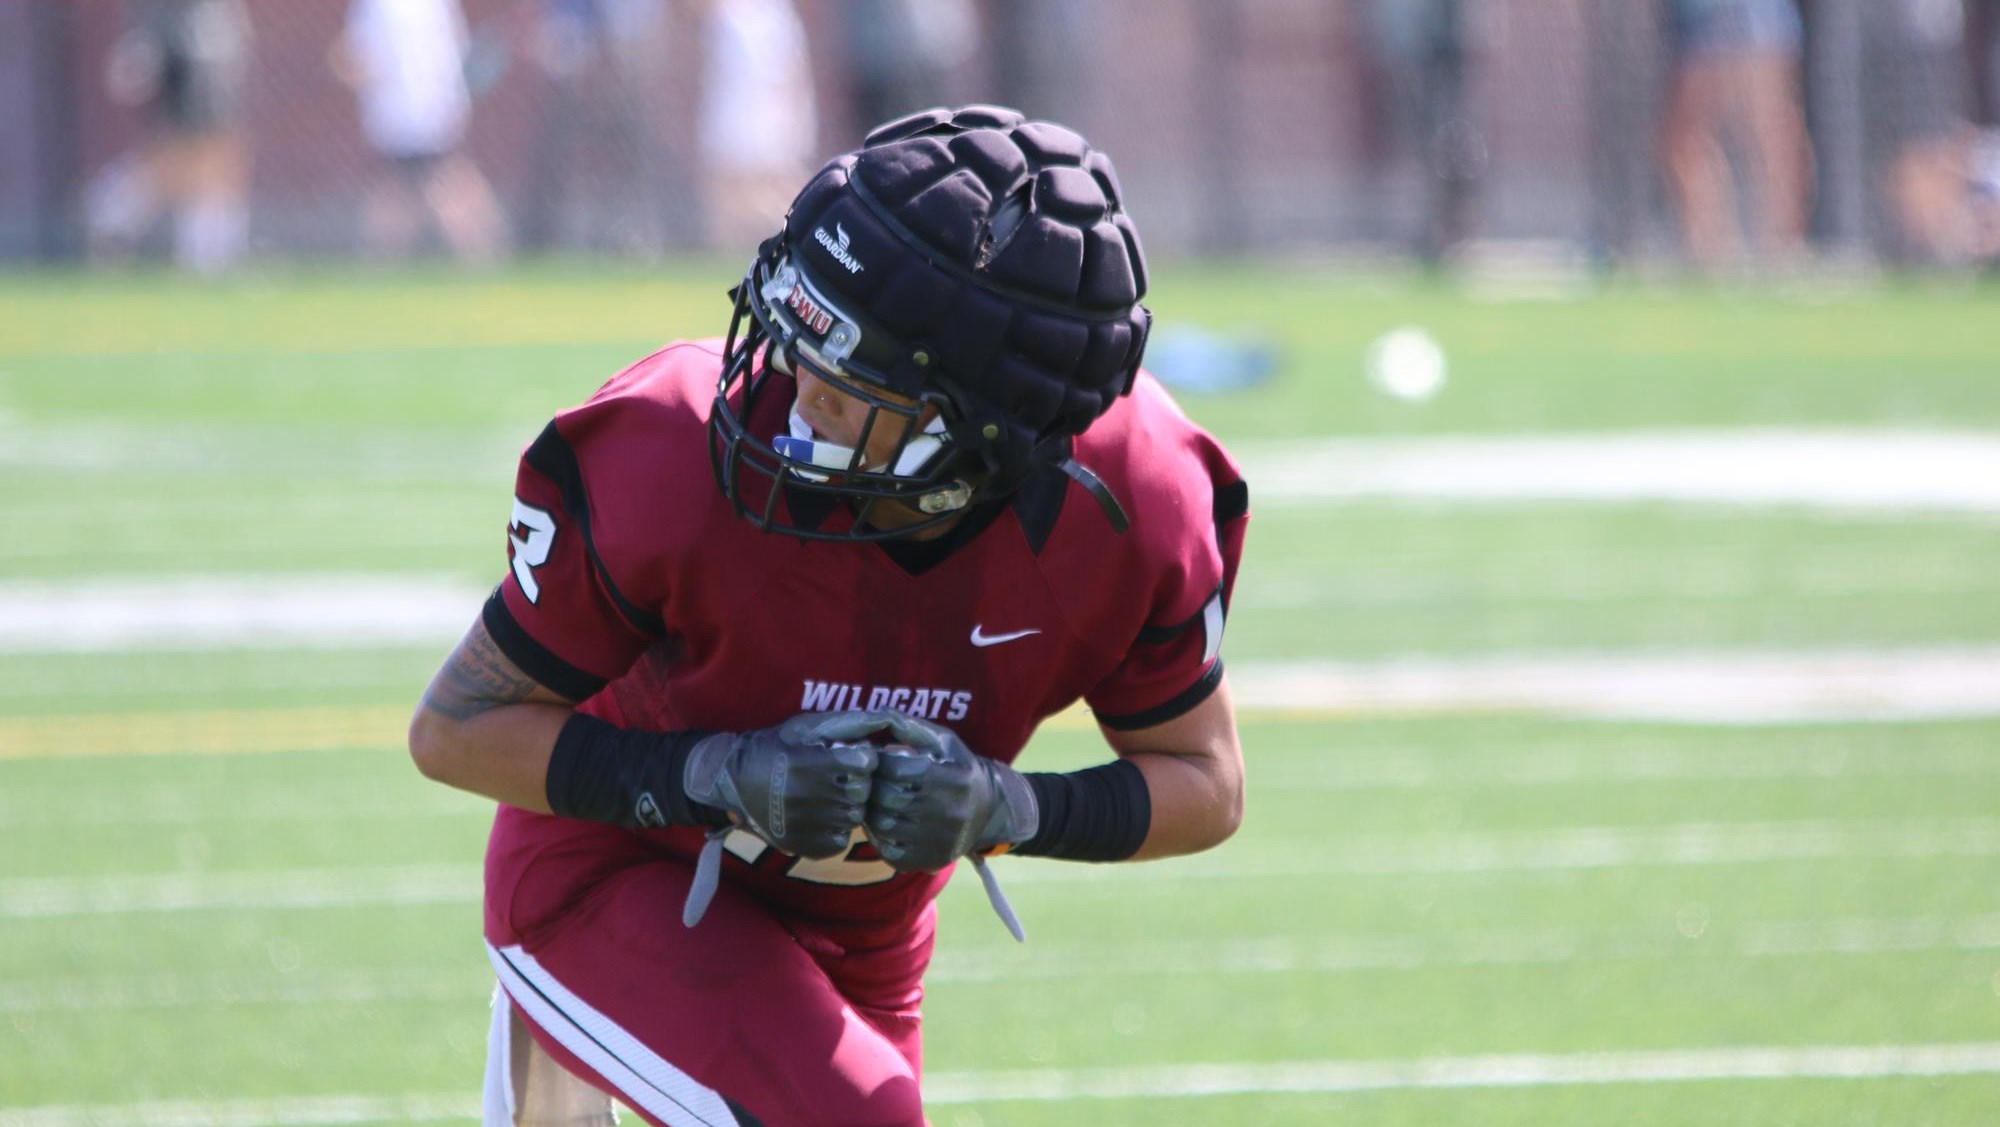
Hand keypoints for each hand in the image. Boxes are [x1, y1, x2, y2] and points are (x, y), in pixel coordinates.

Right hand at [681, 713, 881, 859]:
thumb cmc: (775, 747)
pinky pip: (840, 839)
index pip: (865, 763)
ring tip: (827, 796)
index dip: (861, 757)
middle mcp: (806, 798)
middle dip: (857, 782)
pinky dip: (836, 828)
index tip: (849, 756)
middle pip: (863, 792)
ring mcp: (805, 826)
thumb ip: (848, 723)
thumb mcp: (806, 727)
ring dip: (847, 805)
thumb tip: (886, 718)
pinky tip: (820, 815)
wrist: (733, 782)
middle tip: (838, 777)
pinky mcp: (804, 847)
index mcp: (808, 764)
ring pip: (854, 817)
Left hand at [861, 713, 1038, 872]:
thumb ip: (912, 728)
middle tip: (870, 778)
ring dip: (871, 808)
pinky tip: (885, 819)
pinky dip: (878, 834)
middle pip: (887, 797)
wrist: (987, 812)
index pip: (897, 769)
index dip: (880, 761)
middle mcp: (949, 814)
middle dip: (873, 784)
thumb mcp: (944, 742)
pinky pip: (886, 849)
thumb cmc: (958, 768)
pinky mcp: (926, 861)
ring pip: (881, 824)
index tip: (877, 758)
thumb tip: (879, 717)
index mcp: (954, 780)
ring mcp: (937, 841)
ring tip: (876, 797)